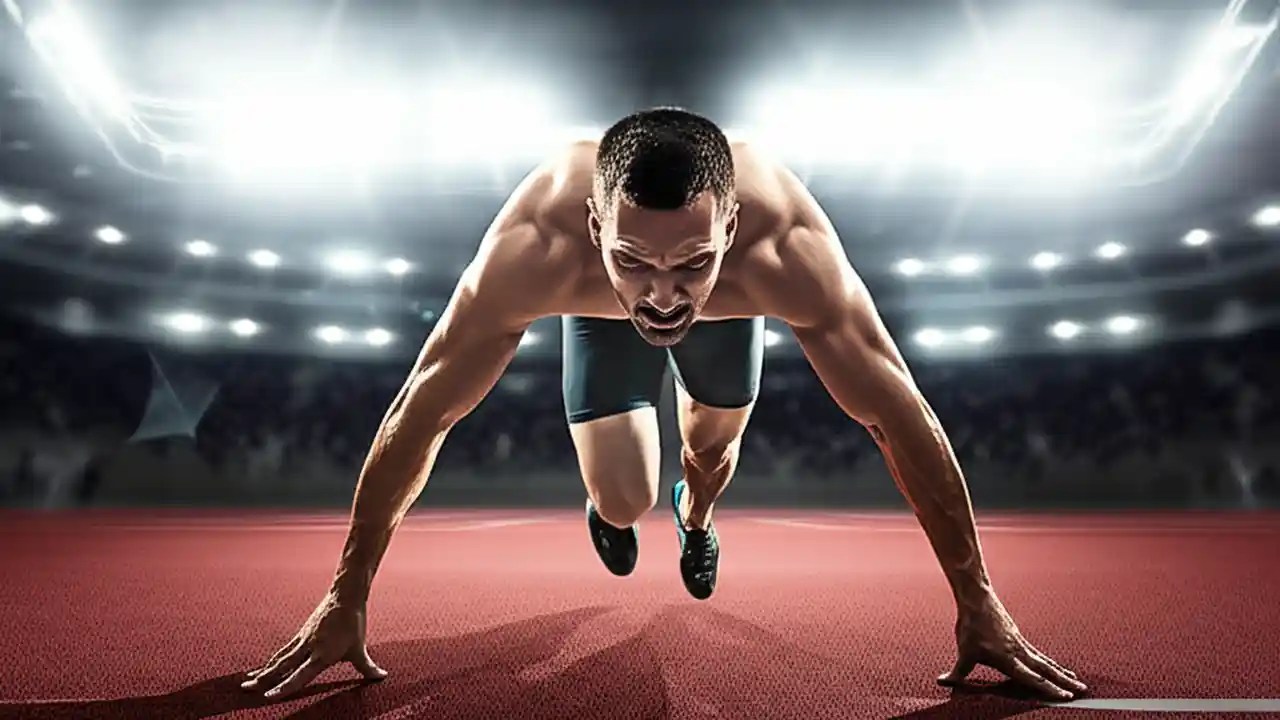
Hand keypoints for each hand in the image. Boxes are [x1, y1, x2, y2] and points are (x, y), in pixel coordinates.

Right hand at [241, 590, 387, 699]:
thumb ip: (367, 667)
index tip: (268, 696)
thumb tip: (382, 677)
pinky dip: (272, 660)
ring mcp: (302, 640)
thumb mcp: (360, 648)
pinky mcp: (301, 634)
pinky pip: (284, 650)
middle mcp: (308, 648)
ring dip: (263, 671)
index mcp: (322, 655)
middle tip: (246, 689)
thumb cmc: (353, 623)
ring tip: (247, 682)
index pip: (300, 676)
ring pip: (279, 658)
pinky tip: (263, 667)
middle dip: (264, 679)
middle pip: (282, 667)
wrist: (345, 596)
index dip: (283, 687)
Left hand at [938, 592, 1086, 701]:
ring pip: (1045, 661)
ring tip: (1077, 680)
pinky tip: (1055, 666)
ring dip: (1061, 672)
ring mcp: (1021, 644)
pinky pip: (1038, 653)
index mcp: (1008, 659)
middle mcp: (1019, 652)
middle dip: (1064, 681)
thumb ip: (958, 671)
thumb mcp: (964, 652)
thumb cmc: (971, 626)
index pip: (1032, 678)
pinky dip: (1049, 662)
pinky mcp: (1018, 638)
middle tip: (1083, 690)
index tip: (1065, 696)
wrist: (977, 600)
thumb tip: (943, 682)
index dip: (1048, 688)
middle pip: (1046, 669)